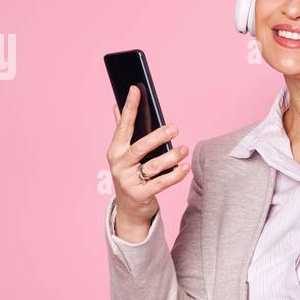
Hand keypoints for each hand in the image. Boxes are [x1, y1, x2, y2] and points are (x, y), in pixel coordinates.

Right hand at [107, 86, 190, 231]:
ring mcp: (128, 181)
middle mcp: (119, 165)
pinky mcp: (140, 195)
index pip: (123, 126)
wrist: (129, 209)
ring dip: (172, 156)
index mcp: (115, 150)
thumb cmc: (131, 175)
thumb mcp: (124, 154)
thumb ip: (123, 132)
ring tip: (185, 149)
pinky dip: (175, 174)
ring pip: (153, 166)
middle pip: (140, 147)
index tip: (136, 89)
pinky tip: (185, 167)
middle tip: (175, 128)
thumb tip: (116, 106)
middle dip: (158, 136)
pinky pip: (161, 183)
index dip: (129, 107)